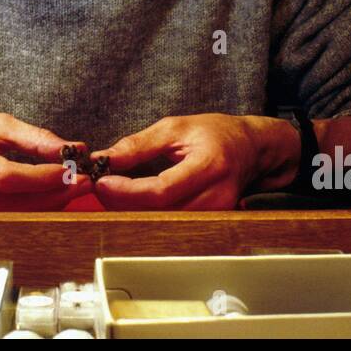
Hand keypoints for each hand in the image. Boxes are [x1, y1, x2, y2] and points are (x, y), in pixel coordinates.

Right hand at [0, 113, 92, 210]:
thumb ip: (32, 137)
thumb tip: (73, 149)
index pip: (7, 176)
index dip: (43, 177)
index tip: (73, 169)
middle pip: (14, 204)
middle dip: (55, 195)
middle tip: (84, 182)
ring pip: (14, 218)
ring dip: (49, 205)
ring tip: (72, 188)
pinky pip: (7, 222)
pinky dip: (33, 212)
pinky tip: (50, 199)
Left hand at [91, 114, 297, 209]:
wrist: (249, 148)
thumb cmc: (216, 134)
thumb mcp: (176, 127)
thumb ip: (139, 144)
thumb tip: (106, 158)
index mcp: (210, 165)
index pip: (162, 190)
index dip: (128, 191)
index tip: (103, 182)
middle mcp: (216, 196)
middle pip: (160, 212)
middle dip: (123, 202)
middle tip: (101, 186)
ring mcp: (215, 214)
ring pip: (163, 222)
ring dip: (132, 210)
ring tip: (114, 190)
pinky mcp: (209, 223)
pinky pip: (171, 223)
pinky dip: (148, 213)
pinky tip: (134, 200)